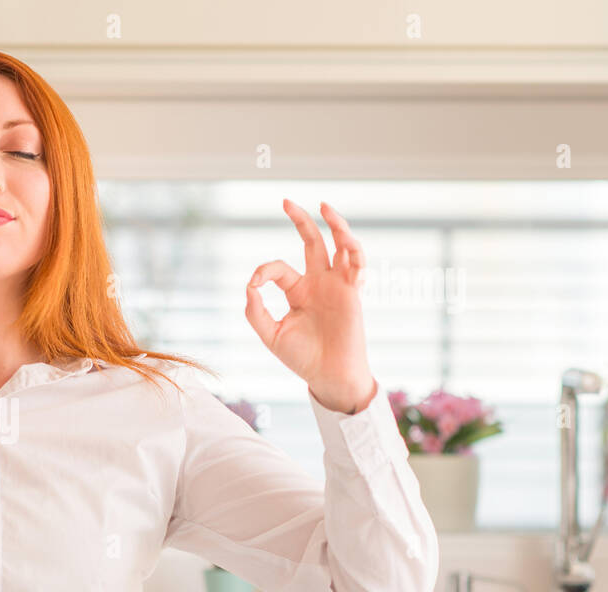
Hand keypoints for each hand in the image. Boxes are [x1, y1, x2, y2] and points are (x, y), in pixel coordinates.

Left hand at [244, 200, 375, 411]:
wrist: (328, 375)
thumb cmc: (301, 357)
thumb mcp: (271, 335)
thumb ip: (256, 312)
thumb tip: (250, 286)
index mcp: (298, 291)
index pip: (279, 268)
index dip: (263, 271)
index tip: (254, 285)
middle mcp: (319, 283)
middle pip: (313, 243)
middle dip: (301, 221)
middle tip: (286, 201)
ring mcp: (338, 285)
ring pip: (340, 246)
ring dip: (336, 226)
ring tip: (325, 207)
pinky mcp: (354, 292)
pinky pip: (357, 265)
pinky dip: (354, 253)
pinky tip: (345, 245)